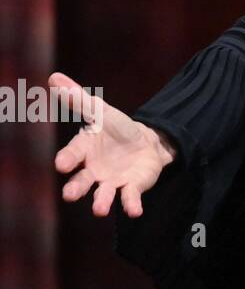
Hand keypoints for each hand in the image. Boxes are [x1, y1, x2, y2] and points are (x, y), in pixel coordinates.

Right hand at [49, 72, 176, 217]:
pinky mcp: (131, 188)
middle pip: (81, 182)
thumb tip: (53, 77)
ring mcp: (111, 181)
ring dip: (100, 203)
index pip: (71, 156)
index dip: (67, 160)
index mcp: (84, 151)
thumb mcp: (101, 110)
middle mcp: (93, 171)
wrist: (147, 141)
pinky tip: (134, 211)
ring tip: (99, 209)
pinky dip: (131, 205)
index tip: (63, 163)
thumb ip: (78, 98)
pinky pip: (129, 198)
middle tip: (70, 195)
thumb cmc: (118, 128)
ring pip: (102, 195)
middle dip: (75, 189)